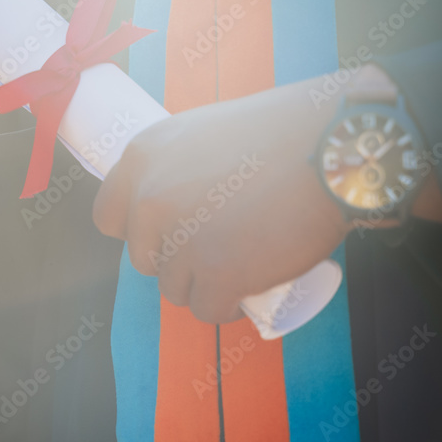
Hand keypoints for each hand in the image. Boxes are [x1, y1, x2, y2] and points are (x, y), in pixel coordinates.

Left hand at [93, 76, 347, 323]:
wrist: (333, 146)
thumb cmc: (280, 132)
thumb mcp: (202, 133)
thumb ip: (174, 168)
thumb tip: (164, 206)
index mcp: (142, 159)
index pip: (108, 217)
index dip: (137, 231)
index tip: (164, 234)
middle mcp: (150, 200)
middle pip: (145, 258)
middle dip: (175, 259)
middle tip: (215, 248)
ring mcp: (182, 239)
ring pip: (175, 287)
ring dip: (203, 284)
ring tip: (239, 265)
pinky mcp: (217, 274)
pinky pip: (207, 309)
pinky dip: (227, 307)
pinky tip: (246, 292)